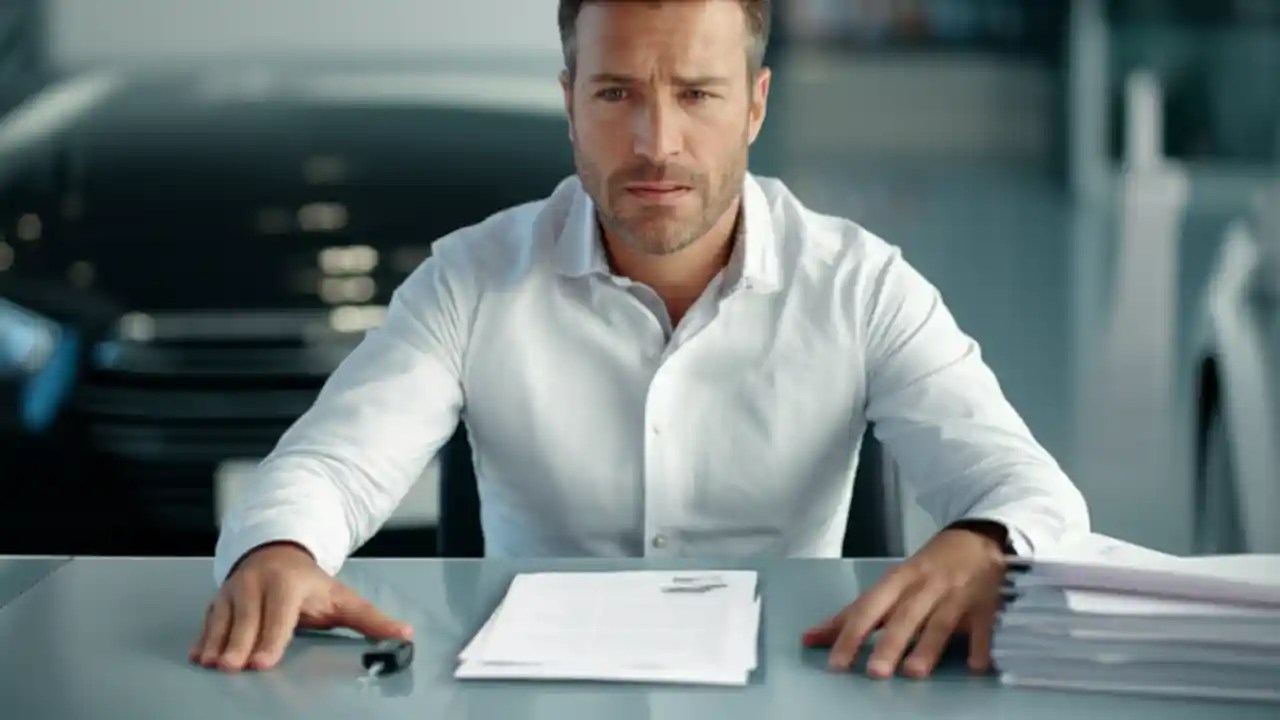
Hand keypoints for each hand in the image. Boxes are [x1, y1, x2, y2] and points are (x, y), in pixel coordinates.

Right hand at [190, 542, 413, 671]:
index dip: (272, 638)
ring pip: (222, 619)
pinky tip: (197, 657)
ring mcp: (234, 591)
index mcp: (289, 584)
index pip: (280, 614)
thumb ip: (371, 619)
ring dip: (215, 643)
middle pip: (246, 618)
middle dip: (238, 643)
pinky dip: (202, 637)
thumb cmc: (311, 585)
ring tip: (210, 665)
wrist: (276, 554)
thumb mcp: (342, 598)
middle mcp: (257, 584)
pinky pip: (207, 620)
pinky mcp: (218, 600)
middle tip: (231, 668)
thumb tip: (405, 636)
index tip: (263, 661)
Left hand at [801, 527, 1005, 678]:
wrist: (976, 537)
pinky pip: (983, 626)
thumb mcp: (890, 585)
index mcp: (897, 580)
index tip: (836, 663)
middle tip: (875, 672)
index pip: (869, 609)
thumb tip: (810, 638)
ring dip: (927, 648)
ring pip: (939, 622)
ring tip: (914, 672)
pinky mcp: (985, 603)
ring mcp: (956, 594)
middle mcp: (924, 586)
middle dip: (889, 644)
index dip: (851, 635)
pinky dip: (980, 645)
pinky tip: (975, 666)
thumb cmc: (925, 568)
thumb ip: (856, 614)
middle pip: (904, 616)